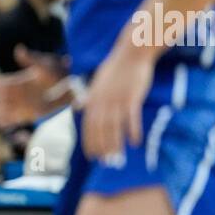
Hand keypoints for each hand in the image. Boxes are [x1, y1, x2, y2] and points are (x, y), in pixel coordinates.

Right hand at [0, 47, 68, 127]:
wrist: (71, 88)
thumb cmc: (58, 74)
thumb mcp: (44, 64)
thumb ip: (30, 59)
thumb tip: (18, 50)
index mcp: (16, 82)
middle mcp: (15, 95)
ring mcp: (20, 105)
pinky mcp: (27, 114)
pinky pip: (10, 120)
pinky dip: (0, 122)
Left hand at [80, 45, 153, 159]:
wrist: (131, 53)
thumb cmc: (115, 68)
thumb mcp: (97, 82)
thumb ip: (88, 97)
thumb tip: (78, 106)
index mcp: (93, 99)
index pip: (88, 126)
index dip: (90, 142)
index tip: (92, 156)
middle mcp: (103, 101)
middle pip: (100, 130)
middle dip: (102, 147)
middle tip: (105, 161)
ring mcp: (117, 99)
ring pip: (114, 127)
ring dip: (116, 144)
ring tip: (118, 157)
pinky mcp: (132, 97)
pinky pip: (132, 118)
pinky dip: (133, 131)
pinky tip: (135, 142)